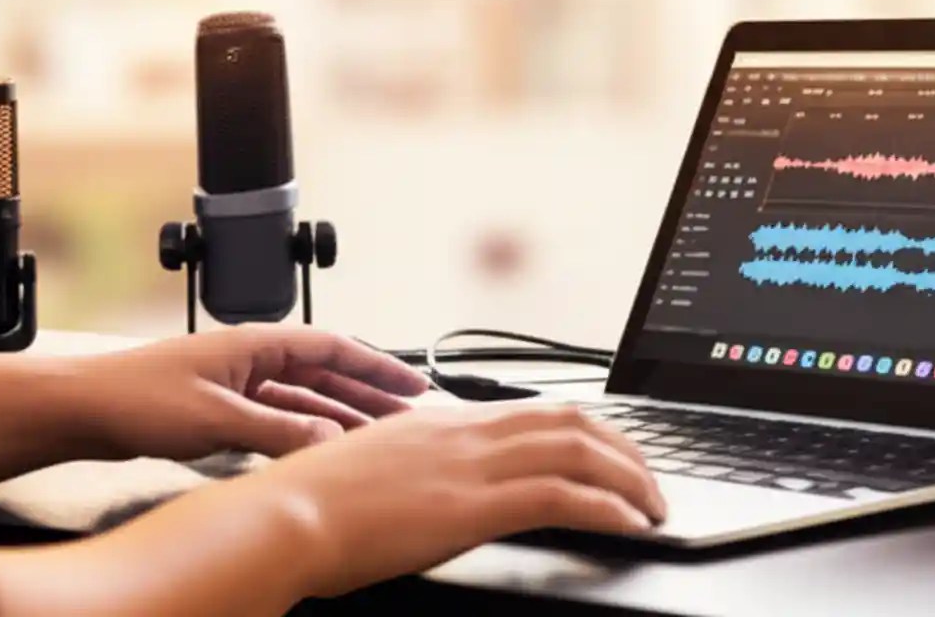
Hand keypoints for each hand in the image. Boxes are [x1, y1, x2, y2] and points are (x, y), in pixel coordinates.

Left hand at [72, 326, 429, 461]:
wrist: (80, 409)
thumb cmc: (135, 397)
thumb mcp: (217, 419)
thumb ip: (279, 431)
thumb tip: (331, 444)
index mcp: (256, 343)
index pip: (334, 348)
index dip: (378, 365)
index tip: (412, 383)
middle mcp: (251, 358)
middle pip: (325, 373)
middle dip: (368, 392)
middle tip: (408, 413)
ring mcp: (237, 383)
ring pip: (304, 398)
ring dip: (340, 415)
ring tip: (376, 436)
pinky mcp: (221, 409)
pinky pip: (280, 417)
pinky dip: (306, 431)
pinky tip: (321, 449)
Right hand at [253, 402, 667, 596]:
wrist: (281, 518)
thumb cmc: (311, 503)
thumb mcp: (373, 469)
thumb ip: (414, 466)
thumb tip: (433, 483)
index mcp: (443, 421)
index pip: (536, 410)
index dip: (586, 429)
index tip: (610, 452)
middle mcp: (465, 432)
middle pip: (570, 420)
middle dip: (622, 447)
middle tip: (648, 479)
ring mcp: (471, 465)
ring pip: (577, 450)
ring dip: (628, 477)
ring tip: (653, 505)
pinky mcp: (472, 505)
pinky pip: (561, 496)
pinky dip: (607, 506)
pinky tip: (628, 523)